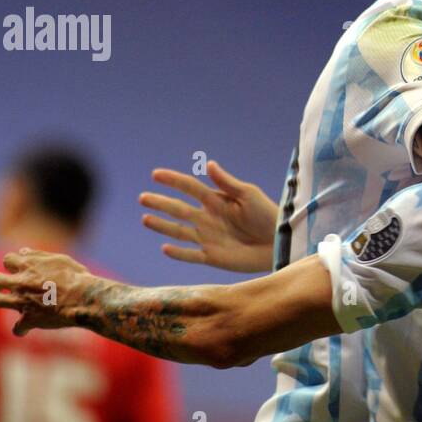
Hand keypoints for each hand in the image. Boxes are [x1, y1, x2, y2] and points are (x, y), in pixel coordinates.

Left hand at [0, 248, 95, 335]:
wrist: (84, 298)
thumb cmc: (77, 278)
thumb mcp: (61, 260)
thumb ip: (40, 256)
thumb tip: (23, 252)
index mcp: (28, 266)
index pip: (7, 260)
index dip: (13, 264)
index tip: (20, 269)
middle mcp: (20, 282)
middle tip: (7, 286)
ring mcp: (22, 301)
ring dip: (3, 301)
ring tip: (13, 303)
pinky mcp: (29, 319)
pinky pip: (17, 328)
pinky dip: (21, 329)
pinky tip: (26, 329)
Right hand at [139, 160, 276, 272]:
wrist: (279, 242)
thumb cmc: (267, 215)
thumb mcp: (248, 195)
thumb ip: (226, 182)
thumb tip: (208, 164)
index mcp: (216, 201)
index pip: (189, 188)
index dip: (173, 180)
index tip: (156, 174)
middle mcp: (208, 218)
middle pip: (178, 210)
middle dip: (160, 203)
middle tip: (143, 197)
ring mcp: (208, 238)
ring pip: (179, 231)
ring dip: (162, 226)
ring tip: (145, 219)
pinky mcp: (212, 257)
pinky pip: (191, 255)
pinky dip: (178, 253)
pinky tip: (165, 247)